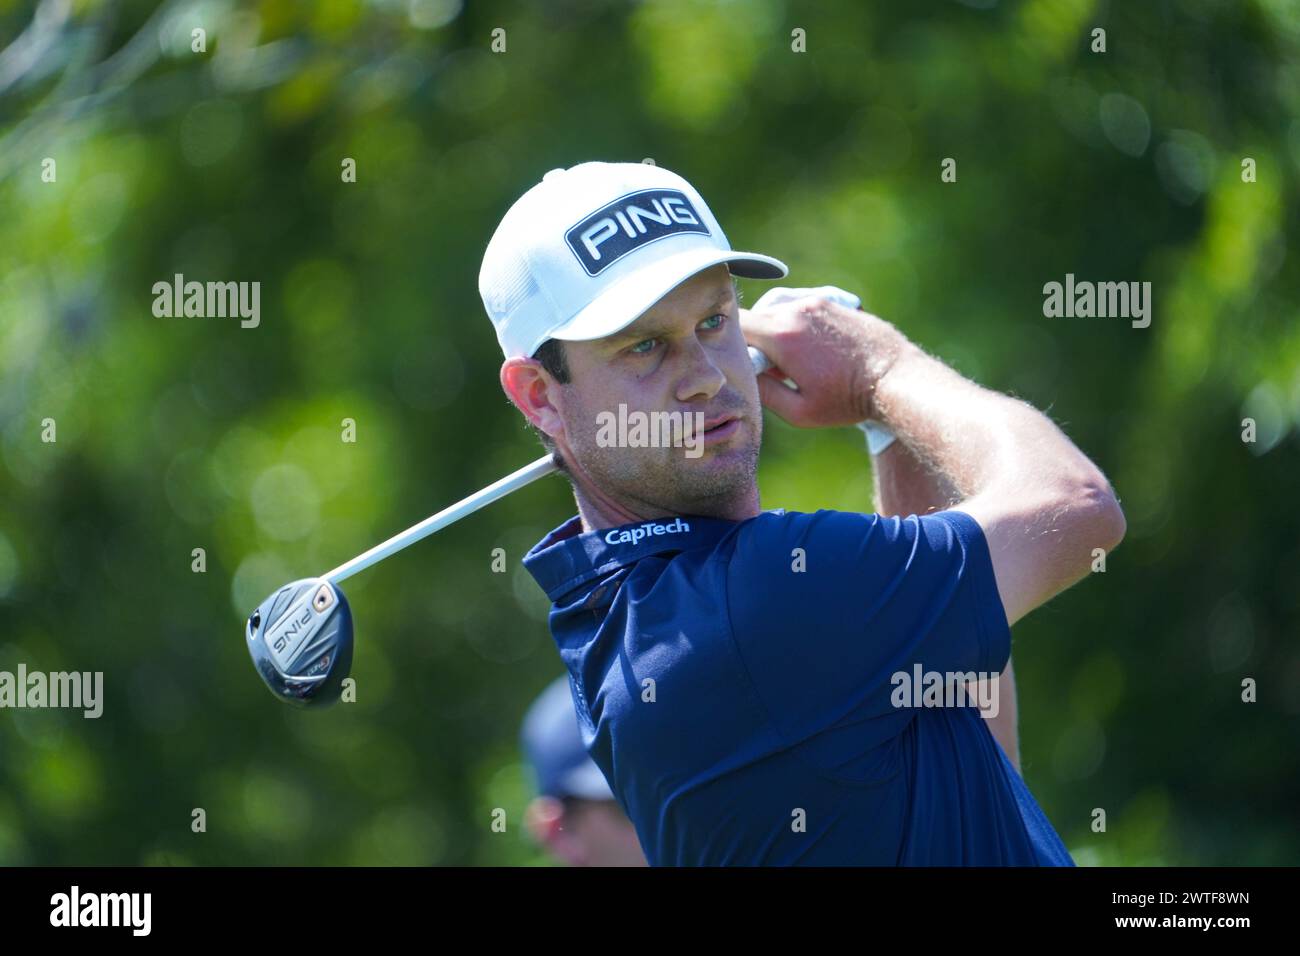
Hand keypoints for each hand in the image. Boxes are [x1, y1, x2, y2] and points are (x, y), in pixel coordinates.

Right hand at [740, 286, 907, 427]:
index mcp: (782, 335)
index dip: (731, 343)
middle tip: (773, 368)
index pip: (736, 324)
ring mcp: (817, 300)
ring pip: (778, 305)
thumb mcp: (799, 412)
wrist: (897, 379)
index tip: (744, 364)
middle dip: (755, 339)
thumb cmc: (848, 401)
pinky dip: (796, 319)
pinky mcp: (834, 300)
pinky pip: (801, 303)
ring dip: (775, 327)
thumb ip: (764, 392)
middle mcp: (797, 309)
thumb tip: (747, 375)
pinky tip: (811, 344)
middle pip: (756, 314)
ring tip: (792, 356)